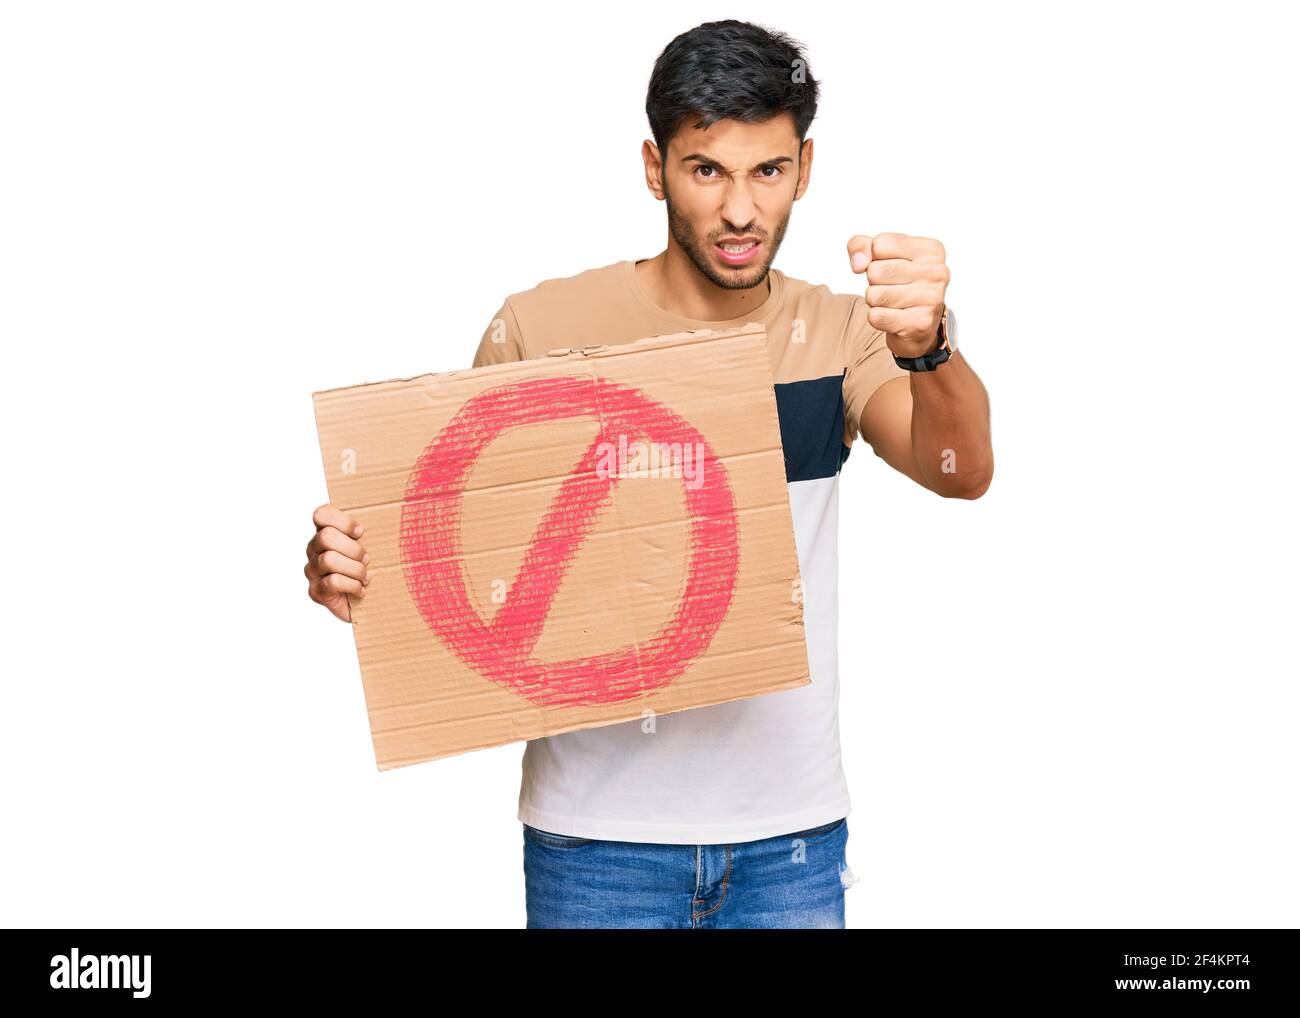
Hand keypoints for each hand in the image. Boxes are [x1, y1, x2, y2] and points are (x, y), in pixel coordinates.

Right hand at [305, 503, 369, 622]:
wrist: (372, 605)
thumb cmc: (375, 569)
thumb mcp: (377, 545)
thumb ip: (379, 526)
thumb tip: (405, 505)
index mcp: (327, 532)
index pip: (321, 514)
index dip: (342, 521)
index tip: (361, 532)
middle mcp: (315, 549)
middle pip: (326, 537)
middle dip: (353, 549)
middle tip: (367, 559)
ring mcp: (313, 570)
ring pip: (328, 560)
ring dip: (355, 569)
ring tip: (365, 577)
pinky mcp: (316, 591)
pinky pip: (333, 582)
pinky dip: (352, 586)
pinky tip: (360, 590)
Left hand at [847, 232, 948, 358]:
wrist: (917, 327)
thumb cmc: (899, 285)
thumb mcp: (880, 256)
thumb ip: (861, 246)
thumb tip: (858, 264)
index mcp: (931, 249)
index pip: (880, 244)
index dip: (874, 258)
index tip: (891, 267)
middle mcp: (937, 272)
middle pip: (875, 271)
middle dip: (873, 282)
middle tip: (891, 289)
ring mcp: (932, 298)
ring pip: (873, 295)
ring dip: (876, 302)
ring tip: (893, 303)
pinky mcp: (920, 323)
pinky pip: (876, 316)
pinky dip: (877, 319)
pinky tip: (894, 318)